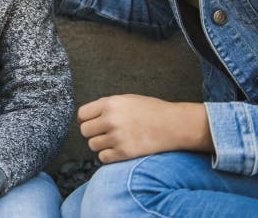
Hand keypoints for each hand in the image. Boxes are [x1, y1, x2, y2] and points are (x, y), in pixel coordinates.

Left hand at [78, 94, 212, 163]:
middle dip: (92, 132)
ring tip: (113, 141)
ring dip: (100, 145)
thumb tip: (89, 116)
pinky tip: (117, 150)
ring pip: (92, 145)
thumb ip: (107, 106)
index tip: (92, 122)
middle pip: (85, 131)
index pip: (82, 114)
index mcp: (110, 103)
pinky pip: (103, 157)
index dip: (86, 119)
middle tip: (103, 133)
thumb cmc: (152, 111)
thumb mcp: (127, 99)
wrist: (174, 125)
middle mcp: (111, 120)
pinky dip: (108, 155)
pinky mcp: (124, 153)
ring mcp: (117, 137)